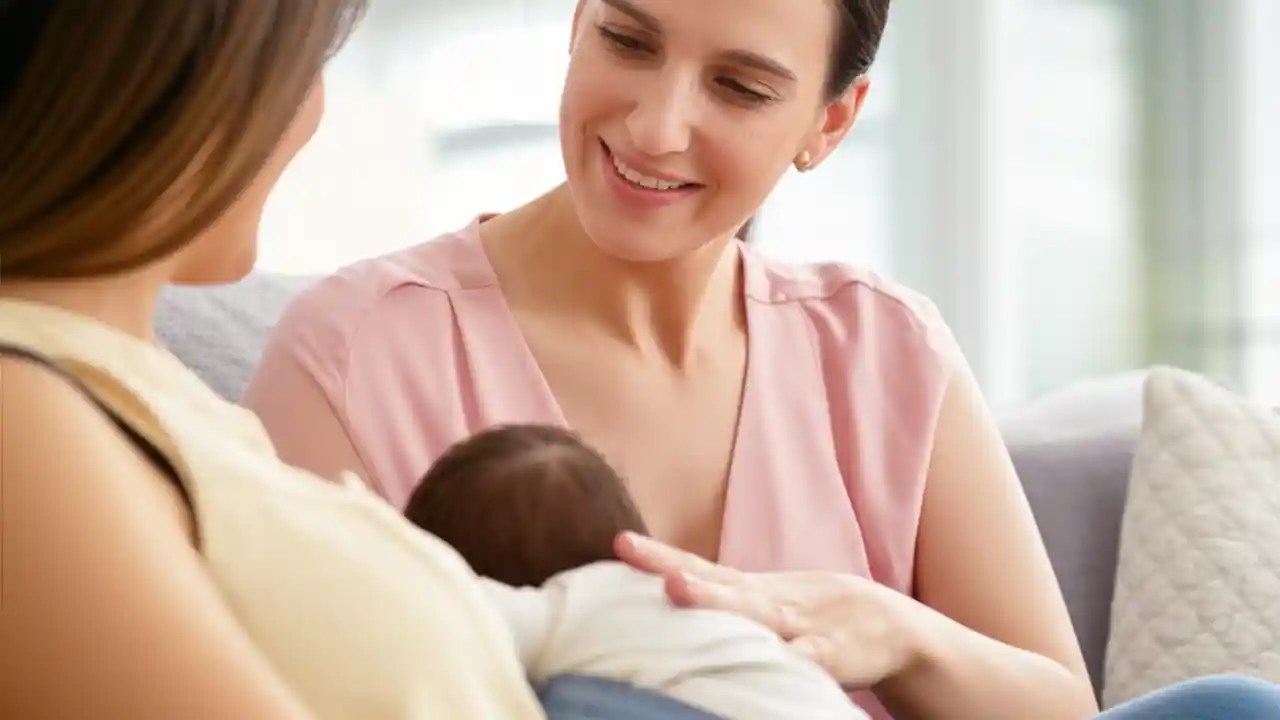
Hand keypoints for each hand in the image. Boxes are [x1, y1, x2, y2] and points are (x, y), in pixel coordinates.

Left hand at [614, 532, 923, 688]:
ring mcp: (799, 628)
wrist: (887, 626)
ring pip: (755, 617)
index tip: (620, 541)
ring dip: (719, 605)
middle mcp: (767, 604)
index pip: (696, 568)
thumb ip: (716, 595)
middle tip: (642, 560)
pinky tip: (775, 658)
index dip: (658, 556)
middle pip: (720, 587)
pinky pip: (808, 659)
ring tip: (678, 590)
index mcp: (748, 591)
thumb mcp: (760, 601)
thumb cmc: (808, 617)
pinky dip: (793, 659)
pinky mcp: (831, 656)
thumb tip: (657, 589)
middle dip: (683, 578)